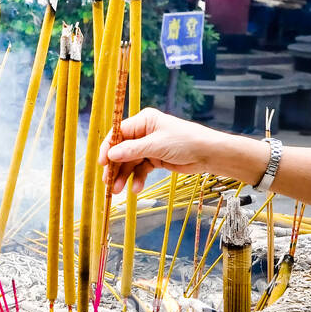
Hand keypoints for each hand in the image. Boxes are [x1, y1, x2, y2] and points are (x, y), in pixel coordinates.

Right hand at [97, 108, 232, 193]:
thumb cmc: (185, 141)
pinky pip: (141, 169)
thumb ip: (132, 150)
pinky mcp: (155, 159)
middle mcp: (143, 132)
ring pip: (130, 162)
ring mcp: (149, 146)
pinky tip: (136, 188)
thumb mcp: (156, 145)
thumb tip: (110, 155)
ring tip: (118, 190)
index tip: (102, 163)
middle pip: (122, 150)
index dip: (108, 148)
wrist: (208, 154)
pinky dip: (137, 178)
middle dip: (115, 166)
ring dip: (124, 176)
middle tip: (108, 182)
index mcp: (143, 121)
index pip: (119, 133)